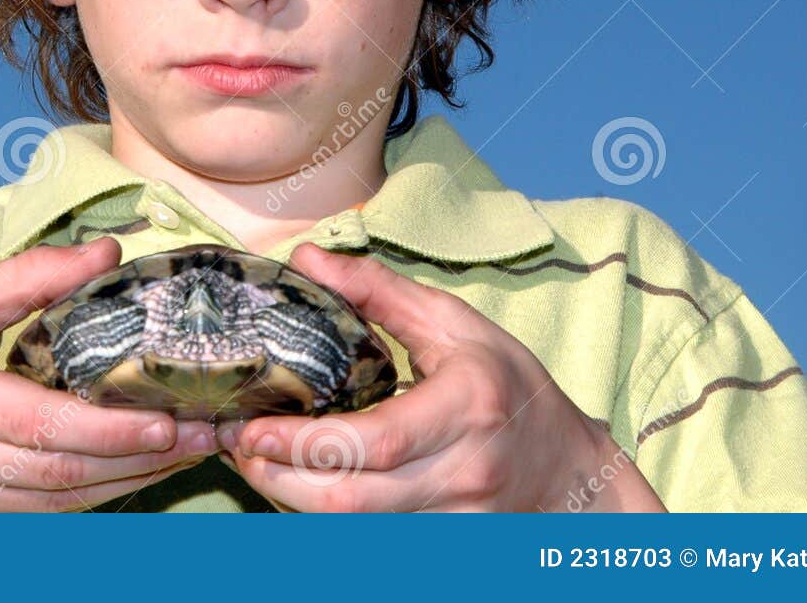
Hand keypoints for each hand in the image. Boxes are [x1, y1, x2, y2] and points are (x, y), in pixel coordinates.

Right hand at [0, 237, 218, 511]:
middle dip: (138, 459)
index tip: (169, 419)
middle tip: (204, 435)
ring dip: (129, 482)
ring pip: (56, 504)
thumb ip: (28, 275)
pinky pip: (41, 515)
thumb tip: (107, 251)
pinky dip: (96, 495)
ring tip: (189, 451)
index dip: (107, 430)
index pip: (34, 423)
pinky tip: (140, 470)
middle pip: (55, 473)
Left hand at [214, 243, 663, 511]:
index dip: (302, 444)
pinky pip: (368, 538)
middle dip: (278, 479)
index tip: (251, 429)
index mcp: (466, 408)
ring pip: (352, 526)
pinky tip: (298, 486)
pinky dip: (324, 517)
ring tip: (254, 463)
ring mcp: (454, 520)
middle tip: (236, 447)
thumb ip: (379, 289)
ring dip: (291, 500)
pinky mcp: (442, 546)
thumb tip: (305, 260)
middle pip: (351, 500)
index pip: (374, 443)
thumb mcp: (456, 324)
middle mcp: (461, 472)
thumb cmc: (512, 389)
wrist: (570, 475)